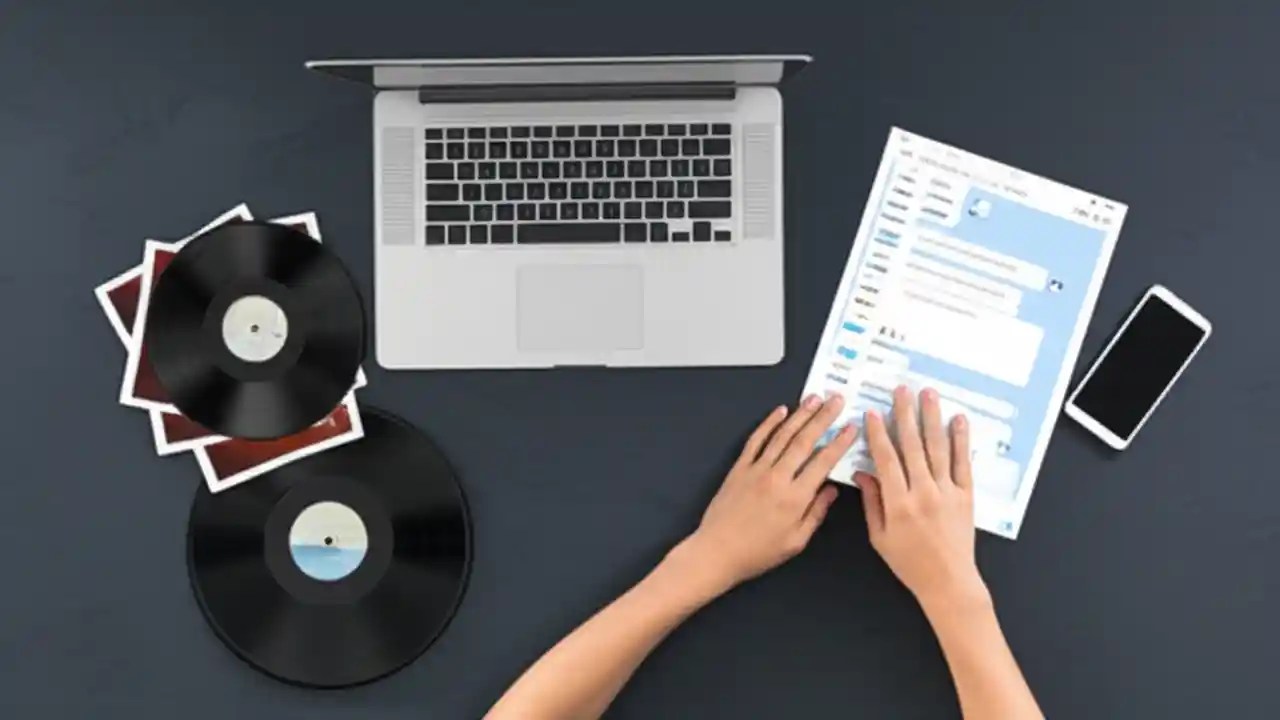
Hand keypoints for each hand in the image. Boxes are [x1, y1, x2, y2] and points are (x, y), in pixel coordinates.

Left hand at [678, 394, 856, 590]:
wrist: (718, 551)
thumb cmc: (758, 552)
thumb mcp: (796, 541)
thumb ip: (816, 513)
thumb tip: (831, 490)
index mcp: (795, 498)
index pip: (823, 462)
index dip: (839, 442)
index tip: (851, 427)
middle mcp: (777, 478)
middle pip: (804, 440)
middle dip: (823, 418)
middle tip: (836, 400)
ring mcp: (756, 469)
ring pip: (782, 435)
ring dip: (800, 414)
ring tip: (814, 399)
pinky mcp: (740, 468)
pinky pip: (756, 440)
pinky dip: (768, 423)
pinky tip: (780, 411)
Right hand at [858, 386, 987, 610]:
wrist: (948, 581)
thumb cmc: (910, 563)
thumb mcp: (880, 536)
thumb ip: (872, 501)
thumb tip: (863, 472)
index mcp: (899, 503)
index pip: (886, 459)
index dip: (878, 433)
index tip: (872, 412)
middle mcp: (924, 493)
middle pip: (912, 445)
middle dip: (904, 414)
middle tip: (901, 391)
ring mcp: (948, 492)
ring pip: (938, 447)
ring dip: (932, 418)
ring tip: (928, 394)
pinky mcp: (966, 496)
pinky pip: (963, 463)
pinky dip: (961, 440)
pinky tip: (958, 421)